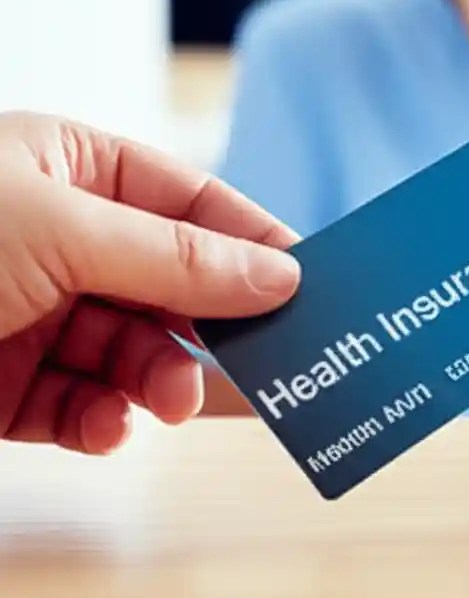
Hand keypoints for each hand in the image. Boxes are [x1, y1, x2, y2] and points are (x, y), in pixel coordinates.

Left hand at [0, 112, 300, 454]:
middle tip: (269, 361)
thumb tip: (280, 275)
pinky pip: (80, 407)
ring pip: (133, 354)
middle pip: (171, 287)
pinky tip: (105, 427)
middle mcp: (53, 239)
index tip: (309, 284)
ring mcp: (28, 315)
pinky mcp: (4, 387)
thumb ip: (176, 258)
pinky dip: (101, 421)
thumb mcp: (60, 231)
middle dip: (210, 328)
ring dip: (160, 381)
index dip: (250, 241)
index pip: (187, 200)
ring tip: (172, 402)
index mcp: (65, 169)